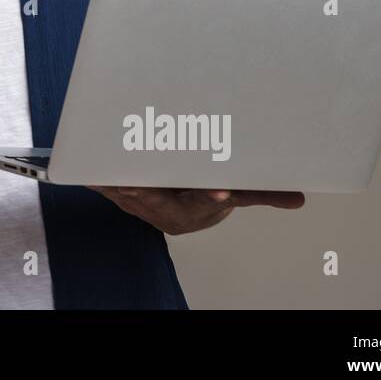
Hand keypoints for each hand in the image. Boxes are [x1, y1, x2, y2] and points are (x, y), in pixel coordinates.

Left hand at [87, 186, 305, 235]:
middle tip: (140, 181)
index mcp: (195, 206)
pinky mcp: (120, 194)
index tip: (222, 192)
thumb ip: (262, 194)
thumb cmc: (201, 197)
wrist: (177, 211)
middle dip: (149, 189)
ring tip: (105, 169)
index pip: (207, 200)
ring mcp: (141, 203)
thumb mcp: (234, 195)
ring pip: (128, 191)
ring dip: (116, 182)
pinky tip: (81, 168)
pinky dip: (95, 178)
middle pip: (160, 197)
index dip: (214, 196)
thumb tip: (299, 199)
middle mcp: (166, 208)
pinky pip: (106, 186)